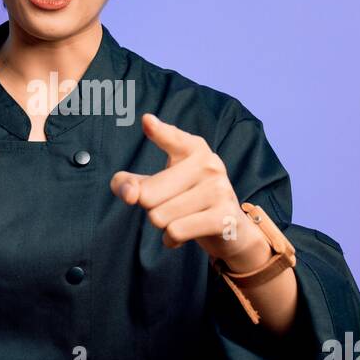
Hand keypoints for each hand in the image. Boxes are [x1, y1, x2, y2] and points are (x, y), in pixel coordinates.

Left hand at [110, 113, 269, 269]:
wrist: (230, 229)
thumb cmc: (185, 200)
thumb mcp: (155, 186)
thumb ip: (129, 184)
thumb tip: (130, 194)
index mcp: (192, 148)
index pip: (171, 138)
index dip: (159, 131)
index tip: (147, 121)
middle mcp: (208, 163)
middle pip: (147, 195)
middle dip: (150, 208)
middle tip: (171, 206)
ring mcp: (219, 189)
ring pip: (159, 217)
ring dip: (162, 226)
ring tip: (181, 219)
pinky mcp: (224, 217)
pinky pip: (175, 231)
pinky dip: (171, 239)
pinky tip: (183, 235)